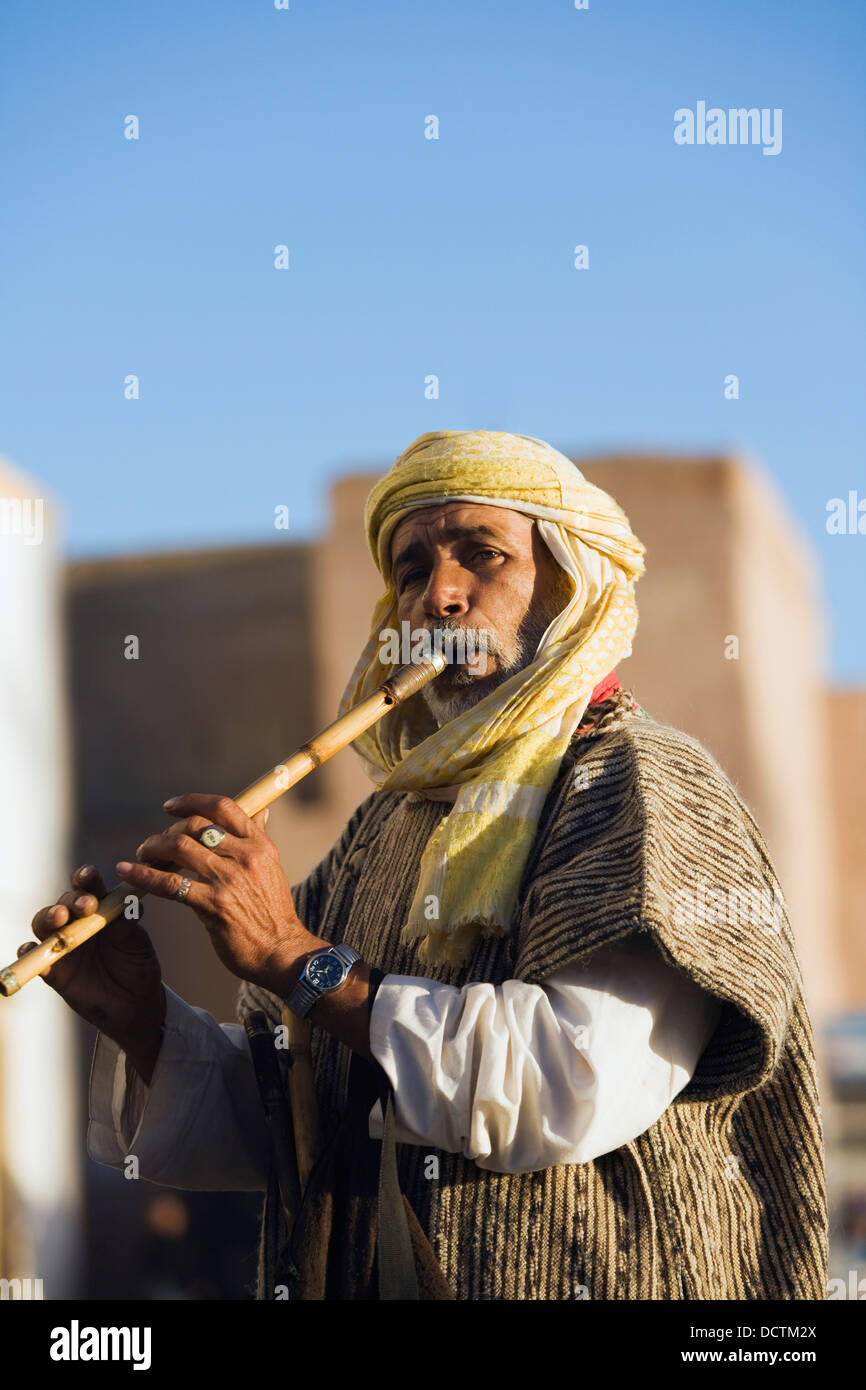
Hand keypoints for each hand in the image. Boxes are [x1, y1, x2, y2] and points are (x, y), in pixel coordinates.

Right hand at [24, 864, 163, 1045]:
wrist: (135, 1003)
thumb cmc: (137, 964)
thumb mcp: (137, 943)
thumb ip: (126, 924)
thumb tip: (127, 904)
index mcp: (99, 908)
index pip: (88, 886)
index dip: (86, 878)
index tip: (90, 877)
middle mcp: (77, 922)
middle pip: (64, 902)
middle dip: (71, 900)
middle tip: (85, 905)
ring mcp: (62, 946)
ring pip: (44, 924)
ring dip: (48, 917)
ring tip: (59, 918)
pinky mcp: (54, 971)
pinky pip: (35, 959)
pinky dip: (29, 952)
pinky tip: (31, 948)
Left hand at [117, 793, 323, 992]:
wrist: (282, 952)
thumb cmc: (274, 913)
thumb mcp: (272, 868)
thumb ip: (259, 839)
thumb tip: (261, 811)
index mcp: (259, 845)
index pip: (223, 807)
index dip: (191, 801)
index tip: (170, 806)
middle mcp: (245, 856)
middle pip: (195, 826)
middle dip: (167, 831)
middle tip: (153, 844)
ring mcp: (228, 880)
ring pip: (179, 847)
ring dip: (153, 848)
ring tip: (141, 856)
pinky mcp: (212, 905)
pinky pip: (170, 883)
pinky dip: (144, 875)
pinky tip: (128, 873)